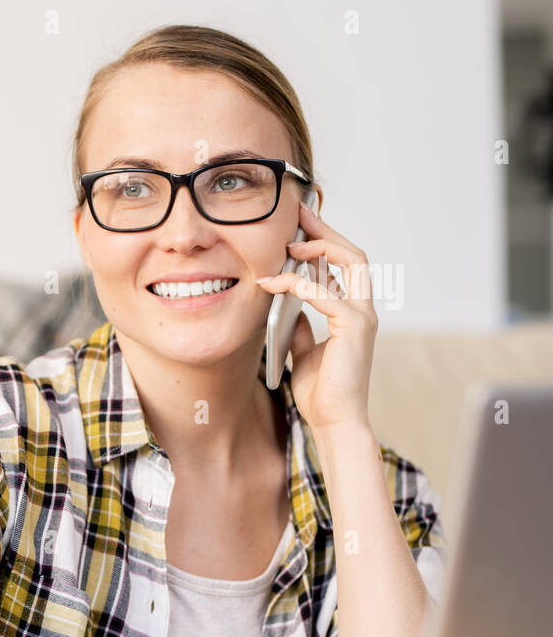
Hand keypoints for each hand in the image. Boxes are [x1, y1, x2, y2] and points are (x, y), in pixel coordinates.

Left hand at [255, 203, 377, 432]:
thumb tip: (286, 306)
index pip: (344, 264)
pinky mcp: (354, 327)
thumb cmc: (321, 391)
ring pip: (350, 263)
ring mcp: (362, 316)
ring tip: (289, 242)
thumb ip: (300, 325)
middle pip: (352, 254)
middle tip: (298, 215)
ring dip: (319, 247)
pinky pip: (325, 294)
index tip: (298, 227)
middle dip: (325, 232)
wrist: (333, 421)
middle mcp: (362, 309)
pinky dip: (298, 284)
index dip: (324, 241)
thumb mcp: (303, 349)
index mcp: (352, 312)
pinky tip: (274, 283)